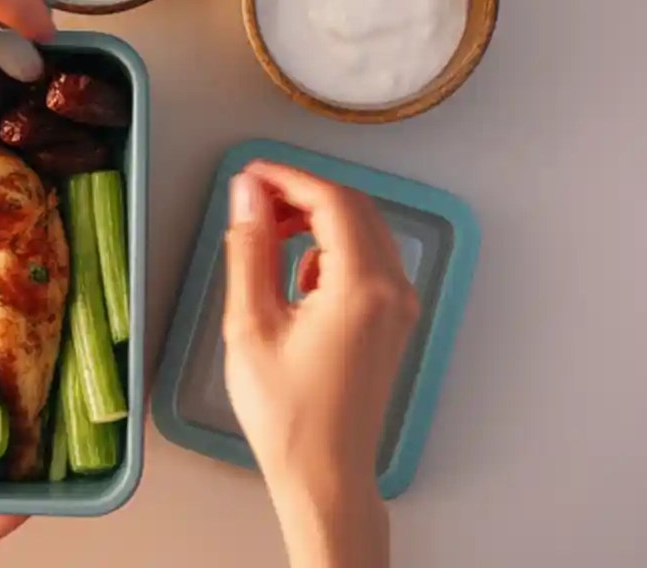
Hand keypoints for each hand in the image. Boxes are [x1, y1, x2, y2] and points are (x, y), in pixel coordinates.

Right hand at [221, 161, 418, 567]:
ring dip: (318, 219)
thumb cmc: (286, 413)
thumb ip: (250, 248)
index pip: (332, 200)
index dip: (287, 177)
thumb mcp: (250, 324)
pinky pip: (369, 261)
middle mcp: (394, 289)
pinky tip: (296, 277)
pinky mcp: (394, 321)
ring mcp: (400, 306)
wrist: (324, 473)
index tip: (249, 174)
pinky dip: (332, 249)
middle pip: (354, 208)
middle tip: (253, 198)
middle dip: (303, 193)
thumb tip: (246, 195)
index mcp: (362, 286)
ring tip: (268, 233)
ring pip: (364, 231)